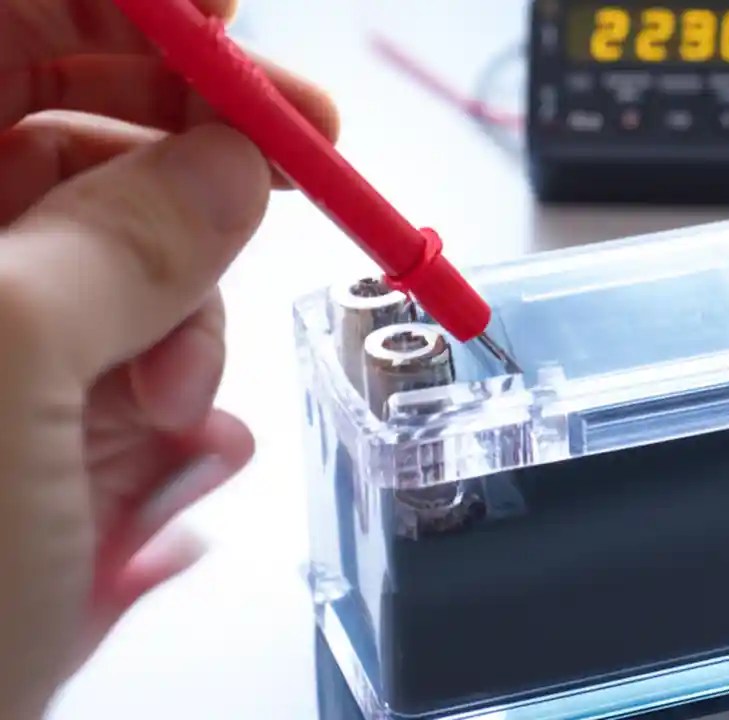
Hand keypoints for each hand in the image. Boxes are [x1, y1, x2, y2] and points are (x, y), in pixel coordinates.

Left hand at [0, 1, 337, 715]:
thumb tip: (234, 165)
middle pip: (73, 105)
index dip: (130, 6)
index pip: (7, 18)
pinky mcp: (42, 404)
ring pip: (134, 239)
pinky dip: (184, 382)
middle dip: (193, 142)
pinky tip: (165, 445)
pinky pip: (146, 343)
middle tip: (303, 156)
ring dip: (191, 306)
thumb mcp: (2, 369)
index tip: (234, 23)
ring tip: (163, 405)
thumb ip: (129, 238)